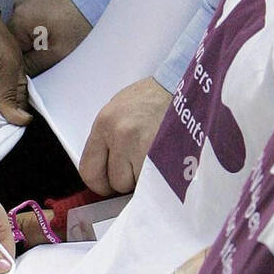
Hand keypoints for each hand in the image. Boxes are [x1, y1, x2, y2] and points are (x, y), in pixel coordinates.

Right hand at [8, 0, 92, 75]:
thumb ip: (33, 66)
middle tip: (51, 56)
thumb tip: (20, 75)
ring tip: (58, 42)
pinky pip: (34, 22)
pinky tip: (59, 32)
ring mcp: (28, 1)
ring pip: (26, 32)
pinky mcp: (39, 0)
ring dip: (38, 41)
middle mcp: (18, 7)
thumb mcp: (57, 53)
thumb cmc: (80, 21)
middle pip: (16, 41)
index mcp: (18, 19)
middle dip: (31, 52)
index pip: (9, 51)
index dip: (22, 64)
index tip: (38, 69)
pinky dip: (44, 30)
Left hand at [78, 77, 171, 195]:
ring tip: (154, 157)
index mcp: (105, 123)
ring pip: (137, 186)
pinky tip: (165, 160)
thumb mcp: (118, 110)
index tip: (109, 182)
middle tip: (138, 164)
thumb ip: (107, 140)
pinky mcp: (165, 157)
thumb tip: (104, 169)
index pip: (89, 170)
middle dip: (127, 179)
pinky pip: (156, 184)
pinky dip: (161, 178)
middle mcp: (121, 135)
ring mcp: (144, 147)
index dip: (100, 182)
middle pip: (115, 182)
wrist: (184, 87)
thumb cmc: (152, 98)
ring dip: (145, 178)